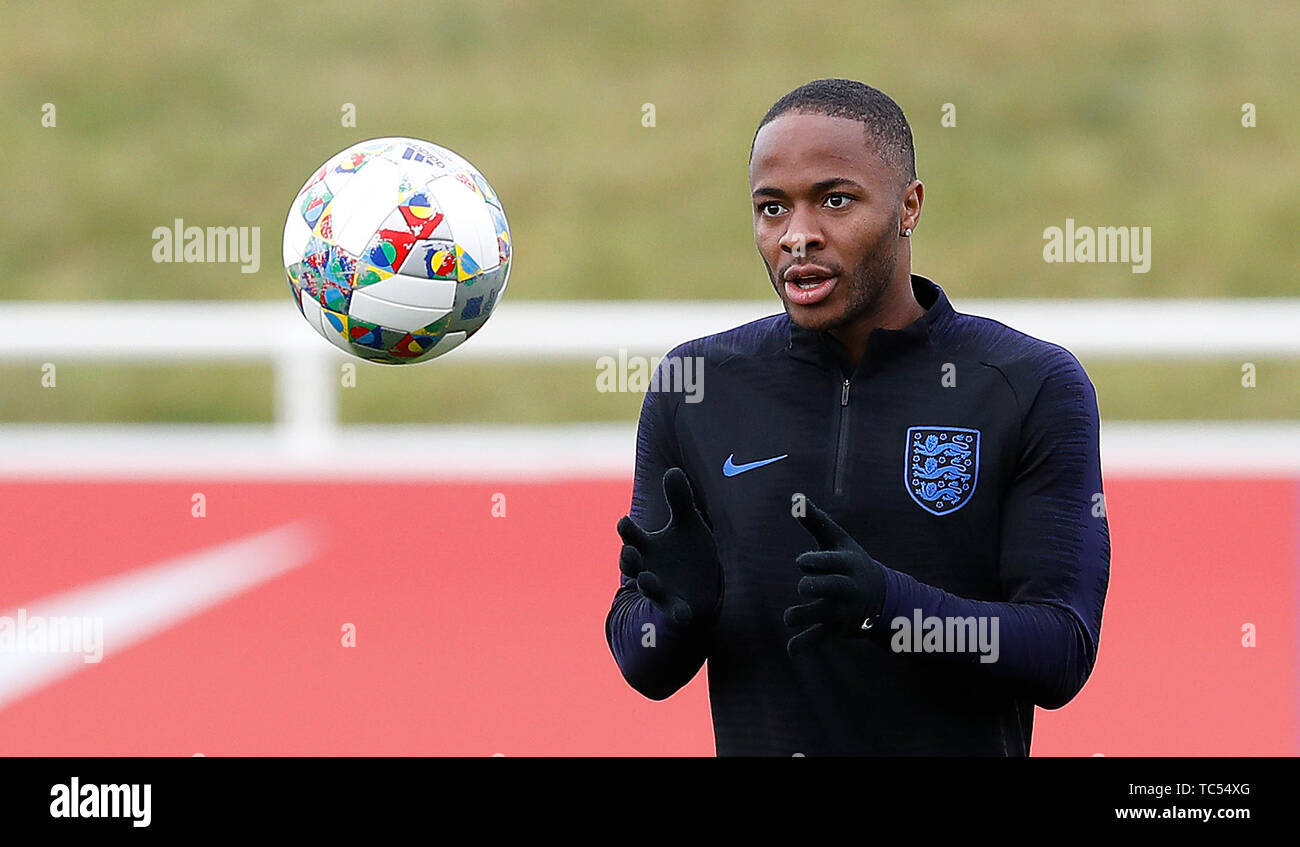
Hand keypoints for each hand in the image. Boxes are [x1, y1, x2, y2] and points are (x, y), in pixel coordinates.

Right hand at [617, 468, 722, 626]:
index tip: (624, 523)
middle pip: (631, 563)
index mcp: (647, 545)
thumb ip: (680, 499)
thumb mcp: (688, 522)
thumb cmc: (689, 550)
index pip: (631, 535)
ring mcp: (661, 589)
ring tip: (647, 579)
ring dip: (646, 584)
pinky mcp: (677, 607)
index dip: (626, 530)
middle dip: (628, 559)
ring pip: (648, 587)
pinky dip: (676, 613)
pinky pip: (674, 612)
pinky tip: (682, 613)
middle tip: (629, 552)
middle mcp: (648, 568)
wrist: (705, 585)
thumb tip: (673, 470)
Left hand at [784, 500, 886, 656]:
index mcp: (848, 564)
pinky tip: (791, 650)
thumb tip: (795, 498)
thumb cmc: (851, 562)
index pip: (831, 561)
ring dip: (799, 616)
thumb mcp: (838, 540)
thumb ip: (815, 521)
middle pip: (827, 587)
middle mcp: (847, 588)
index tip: (801, 561)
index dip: (813, 561)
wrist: (884, 600)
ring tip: (792, 616)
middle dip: (811, 586)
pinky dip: (803, 646)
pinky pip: (818, 640)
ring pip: (818, 615)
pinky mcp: (836, 631)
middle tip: (805, 587)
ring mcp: (842, 611)